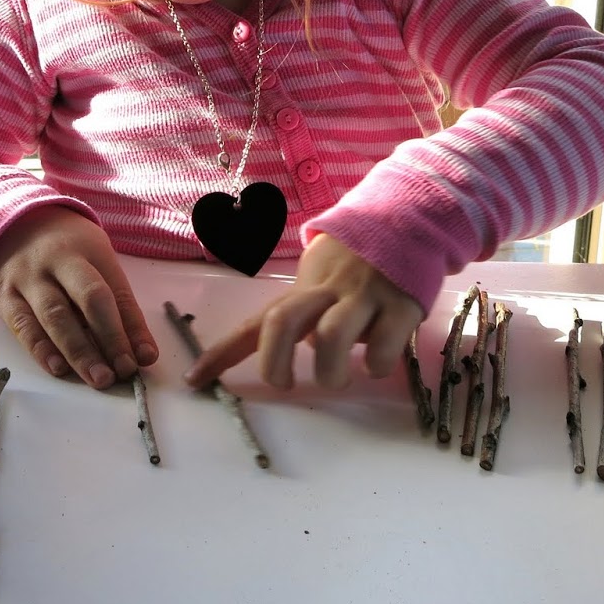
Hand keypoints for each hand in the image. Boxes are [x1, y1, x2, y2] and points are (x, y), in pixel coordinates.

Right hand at [0, 206, 157, 387]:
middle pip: (88, 300)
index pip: (116, 292)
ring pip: (55, 316)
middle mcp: (57, 261)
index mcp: (89, 250)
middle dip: (109, 339)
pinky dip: (42, 350)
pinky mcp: (3, 296)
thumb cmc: (67, 249)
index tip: (144, 358)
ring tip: (97, 378)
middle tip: (122, 372)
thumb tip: (141, 353)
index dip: (131, 328)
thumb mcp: (97, 260)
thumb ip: (117, 303)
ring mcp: (27, 278)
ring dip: (79, 352)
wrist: (11, 224)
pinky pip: (23, 326)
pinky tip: (59, 369)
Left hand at [184, 234, 423, 389]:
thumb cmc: (357, 262)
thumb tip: (285, 352)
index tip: (193, 381)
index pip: (256, 322)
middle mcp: (328, 292)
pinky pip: (385, 344)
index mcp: (304, 291)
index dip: (222, 353)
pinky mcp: (401, 306)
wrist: (409, 219)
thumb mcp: (321, 281)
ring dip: (329, 370)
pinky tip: (377, 364)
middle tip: (284, 383)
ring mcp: (364, 297)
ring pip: (331, 336)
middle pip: (284, 322)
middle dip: (274, 362)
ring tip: (336, 378)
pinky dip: (377, 363)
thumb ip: (302, 315)